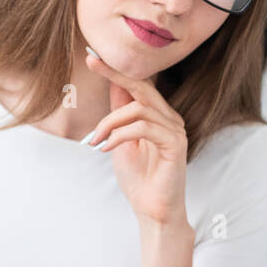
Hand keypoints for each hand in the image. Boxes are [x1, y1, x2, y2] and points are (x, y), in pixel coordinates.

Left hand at [83, 49, 189, 227]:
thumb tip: (112, 85)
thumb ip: (119, 115)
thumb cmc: (138, 178)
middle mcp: (169, 118)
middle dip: (114, 73)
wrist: (152, 209)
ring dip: (109, 123)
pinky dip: (120, 135)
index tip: (92, 56)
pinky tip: (107, 148)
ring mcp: (175, 129)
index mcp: (157, 115)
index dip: (116, 70)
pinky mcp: (175, 143)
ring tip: (95, 142)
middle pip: (142, 86)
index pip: (137, 85)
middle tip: (91, 63)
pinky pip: (144, 127)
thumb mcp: (120, 141)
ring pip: (138, 109)